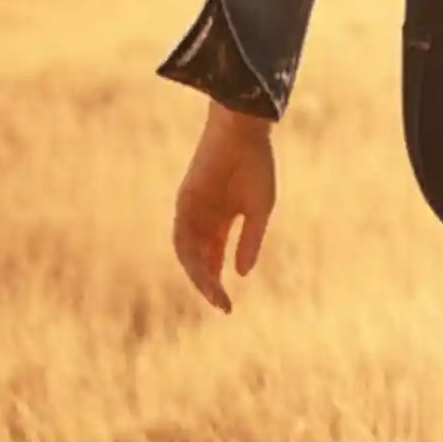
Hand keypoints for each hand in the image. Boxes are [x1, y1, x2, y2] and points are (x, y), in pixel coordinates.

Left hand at [172, 101, 275, 311]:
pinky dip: (192, 255)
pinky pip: (183, 235)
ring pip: (190, 252)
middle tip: (221, 306)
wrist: (242, 135)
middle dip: (209, 285)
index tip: (228, 307)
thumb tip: (242, 273)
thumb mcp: (259, 210)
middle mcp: (205, 219)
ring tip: (213, 293)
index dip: (219, 282)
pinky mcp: (185, 202)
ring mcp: (193, 211)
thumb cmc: (256, 167)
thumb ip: (250, 241)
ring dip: (199, 275)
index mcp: (224, 221)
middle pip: (200, 260)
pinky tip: (205, 269)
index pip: (215, 259)